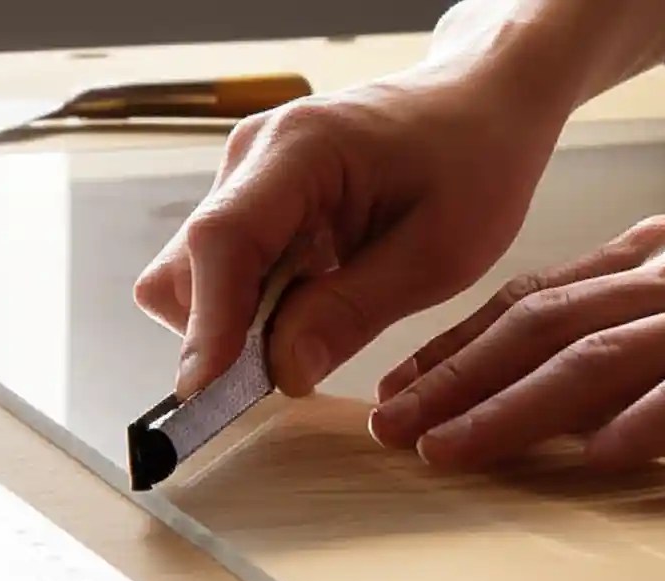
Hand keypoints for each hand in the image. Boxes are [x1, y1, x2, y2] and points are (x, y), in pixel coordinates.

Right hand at [133, 20, 577, 399]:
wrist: (479, 104)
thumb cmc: (474, 163)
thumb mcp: (439, 253)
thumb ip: (354, 312)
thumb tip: (282, 374)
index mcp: (299, 149)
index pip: (222, 239)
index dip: (209, 321)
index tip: (211, 392)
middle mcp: (251, 157)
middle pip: (185, 267)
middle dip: (219, 334)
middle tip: (290, 371)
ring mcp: (243, 178)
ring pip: (191, 276)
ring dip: (235, 324)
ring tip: (316, 328)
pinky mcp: (250, 200)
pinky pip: (220, 271)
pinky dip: (251, 308)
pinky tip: (314, 304)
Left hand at [370, 211, 664, 468]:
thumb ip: (620, 319)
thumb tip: (536, 376)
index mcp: (644, 257)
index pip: (526, 300)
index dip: (455, 346)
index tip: (400, 387)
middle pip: (540, 328)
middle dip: (456, 379)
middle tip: (394, 425)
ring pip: (597, 359)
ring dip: (514, 408)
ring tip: (454, 449)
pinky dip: (644, 424)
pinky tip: (597, 458)